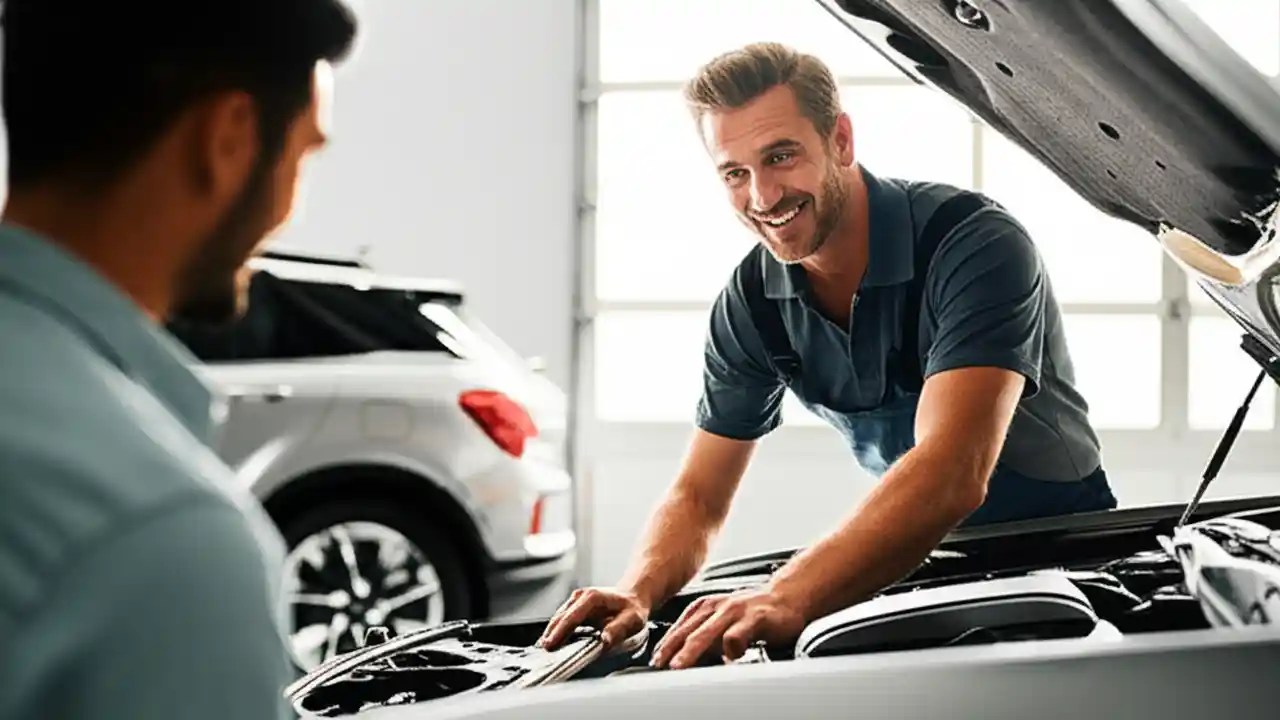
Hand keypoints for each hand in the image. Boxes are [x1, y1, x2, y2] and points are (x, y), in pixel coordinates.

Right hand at [537, 587, 649, 650]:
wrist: (632, 597)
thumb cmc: (632, 609)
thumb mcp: (632, 620)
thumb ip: (617, 630)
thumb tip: (604, 641)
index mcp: (593, 598)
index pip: (571, 617)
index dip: (560, 632)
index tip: (550, 644)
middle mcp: (581, 596)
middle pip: (560, 617)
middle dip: (551, 634)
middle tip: (544, 652)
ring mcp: (575, 600)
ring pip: (558, 618)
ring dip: (551, 633)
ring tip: (545, 650)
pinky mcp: (573, 607)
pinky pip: (561, 620)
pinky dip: (556, 631)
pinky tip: (554, 643)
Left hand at [650, 589, 805, 668]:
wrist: (787, 597)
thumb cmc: (753, 613)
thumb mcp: (723, 617)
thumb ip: (706, 632)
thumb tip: (685, 655)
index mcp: (707, 606)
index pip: (680, 627)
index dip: (667, 644)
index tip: (656, 660)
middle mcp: (718, 606)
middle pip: (689, 631)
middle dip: (671, 649)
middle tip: (659, 665)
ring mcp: (735, 612)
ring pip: (707, 633)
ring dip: (690, 651)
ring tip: (680, 666)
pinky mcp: (754, 618)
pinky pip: (736, 636)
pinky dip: (730, 649)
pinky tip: (732, 658)